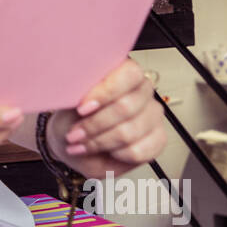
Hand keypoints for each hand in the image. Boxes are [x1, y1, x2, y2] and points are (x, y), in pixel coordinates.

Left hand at [50, 59, 165, 177]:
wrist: (74, 142)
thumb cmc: (73, 118)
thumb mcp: (68, 101)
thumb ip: (78, 90)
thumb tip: (78, 85)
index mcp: (123, 72)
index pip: (129, 74)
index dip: (105, 93)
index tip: (82, 109)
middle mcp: (142, 90)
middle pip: (126, 107)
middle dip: (94, 125)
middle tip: (74, 134)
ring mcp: (152, 114)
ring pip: (129, 132)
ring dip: (99, 142)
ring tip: (82, 144)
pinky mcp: (158, 138)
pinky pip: (138, 151)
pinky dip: (116, 155)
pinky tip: (106, 151)